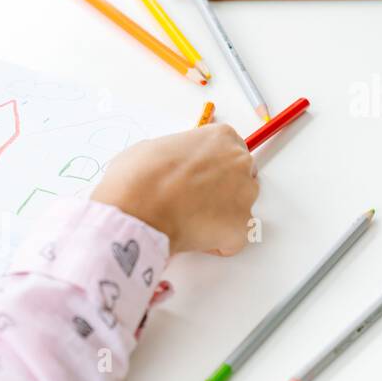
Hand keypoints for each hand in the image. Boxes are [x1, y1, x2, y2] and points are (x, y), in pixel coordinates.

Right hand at [91, 124, 258, 255]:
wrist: (136, 210)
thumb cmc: (137, 180)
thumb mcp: (151, 149)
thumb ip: (175, 154)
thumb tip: (169, 167)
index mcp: (220, 137)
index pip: (230, 151)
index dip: (212, 168)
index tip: (199, 179)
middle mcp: (239, 161)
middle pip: (240, 178)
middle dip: (220, 191)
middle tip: (192, 202)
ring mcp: (245, 194)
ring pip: (240, 208)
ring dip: (220, 216)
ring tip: (189, 221)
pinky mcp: (242, 227)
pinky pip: (234, 238)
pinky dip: (217, 243)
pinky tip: (192, 238)